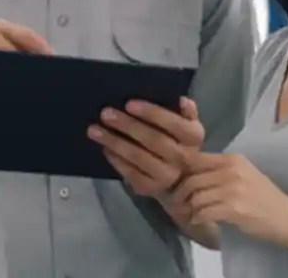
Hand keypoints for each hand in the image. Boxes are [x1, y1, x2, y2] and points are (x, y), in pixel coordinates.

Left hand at [87, 97, 204, 198]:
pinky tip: (104, 147)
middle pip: (153, 140)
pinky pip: (128, 171)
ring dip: (114, 142)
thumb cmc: (178, 142)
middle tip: (105, 113)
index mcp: (193, 137)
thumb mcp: (188, 125)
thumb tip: (181, 100)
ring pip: (137, 157)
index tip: (129, 103)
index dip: (152, 113)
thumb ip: (186, 111)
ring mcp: (165, 175)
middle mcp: (182, 158)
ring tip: (94, 129)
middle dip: (127, 125)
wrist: (180, 179)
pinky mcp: (148, 187)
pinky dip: (114, 158)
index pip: (174, 123)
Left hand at [172, 152, 287, 243]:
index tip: (177, 183)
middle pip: (192, 179)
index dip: (182, 172)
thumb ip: (221, 171)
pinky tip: (198, 220)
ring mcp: (232, 189)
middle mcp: (231, 170)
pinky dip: (198, 217)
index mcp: (233, 159)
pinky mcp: (233, 208)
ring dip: (189, 207)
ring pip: (196, 196)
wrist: (287, 217)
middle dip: (181, 193)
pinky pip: (204, 212)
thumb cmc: (264, 197)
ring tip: (189, 212)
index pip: (196, 159)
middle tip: (177, 202)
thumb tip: (190, 173)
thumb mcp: (244, 174)